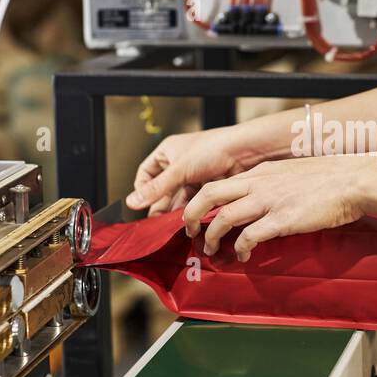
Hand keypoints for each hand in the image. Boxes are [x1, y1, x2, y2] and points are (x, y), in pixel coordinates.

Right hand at [127, 128, 255, 215]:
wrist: (244, 151)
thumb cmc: (211, 149)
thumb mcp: (179, 170)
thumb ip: (156, 189)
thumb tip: (132, 203)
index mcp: (167, 153)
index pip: (145, 174)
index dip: (143, 190)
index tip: (143, 205)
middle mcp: (179, 164)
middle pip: (162, 190)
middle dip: (160, 205)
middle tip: (157, 224)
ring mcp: (193, 175)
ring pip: (178, 198)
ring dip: (175, 211)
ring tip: (172, 226)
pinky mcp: (207, 186)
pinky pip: (193, 202)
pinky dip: (190, 211)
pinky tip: (189, 222)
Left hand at [182, 155, 369, 261]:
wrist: (354, 180)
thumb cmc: (331, 177)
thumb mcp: (293, 173)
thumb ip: (274, 183)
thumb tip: (265, 198)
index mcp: (261, 172)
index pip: (219, 183)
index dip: (201, 200)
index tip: (197, 215)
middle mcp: (259, 183)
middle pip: (210, 194)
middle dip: (191, 214)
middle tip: (189, 232)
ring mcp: (269, 200)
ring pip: (224, 217)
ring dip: (213, 236)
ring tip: (212, 249)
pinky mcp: (283, 218)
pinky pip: (250, 235)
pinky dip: (241, 248)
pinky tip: (243, 256)